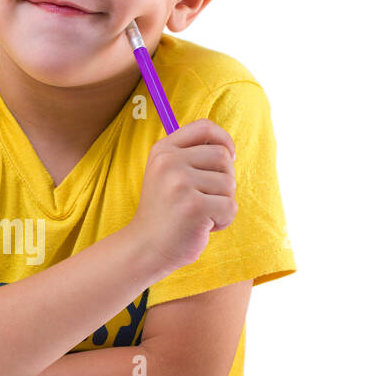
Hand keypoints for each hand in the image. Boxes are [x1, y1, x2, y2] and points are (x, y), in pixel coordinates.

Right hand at [125, 118, 236, 282]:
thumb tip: (228, 149)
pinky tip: (203, 227)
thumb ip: (191, 156)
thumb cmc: (166, 212)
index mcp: (163, 150)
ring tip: (201, 214)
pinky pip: (230, 207)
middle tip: (206, 198)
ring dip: (223, 203)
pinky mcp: (194, 207)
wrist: (146, 247)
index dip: (223, 140)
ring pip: (229, 183)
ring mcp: (180, 184)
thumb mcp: (167, 175)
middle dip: (224, 180)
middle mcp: (169, 163)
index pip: (204, 128)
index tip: (228, 158)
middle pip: (223, 157)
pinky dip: (223, 221)